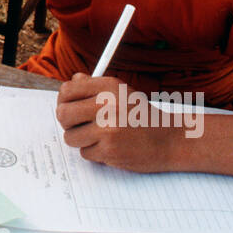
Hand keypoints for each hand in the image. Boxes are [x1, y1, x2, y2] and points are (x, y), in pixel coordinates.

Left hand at [55, 73, 177, 171]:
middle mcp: (107, 105)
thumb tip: (74, 80)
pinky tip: (110, 147)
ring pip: (71, 137)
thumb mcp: (122, 93)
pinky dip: (94, 152)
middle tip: (78, 126)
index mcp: (108, 87)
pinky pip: (85, 153)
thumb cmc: (143, 117)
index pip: (67, 90)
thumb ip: (96, 86)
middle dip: (68, 123)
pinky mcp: (109, 150)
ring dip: (81, 140)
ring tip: (99, 137)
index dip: (63, 101)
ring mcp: (107, 129)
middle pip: (63, 114)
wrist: (170, 140)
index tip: (69, 107)